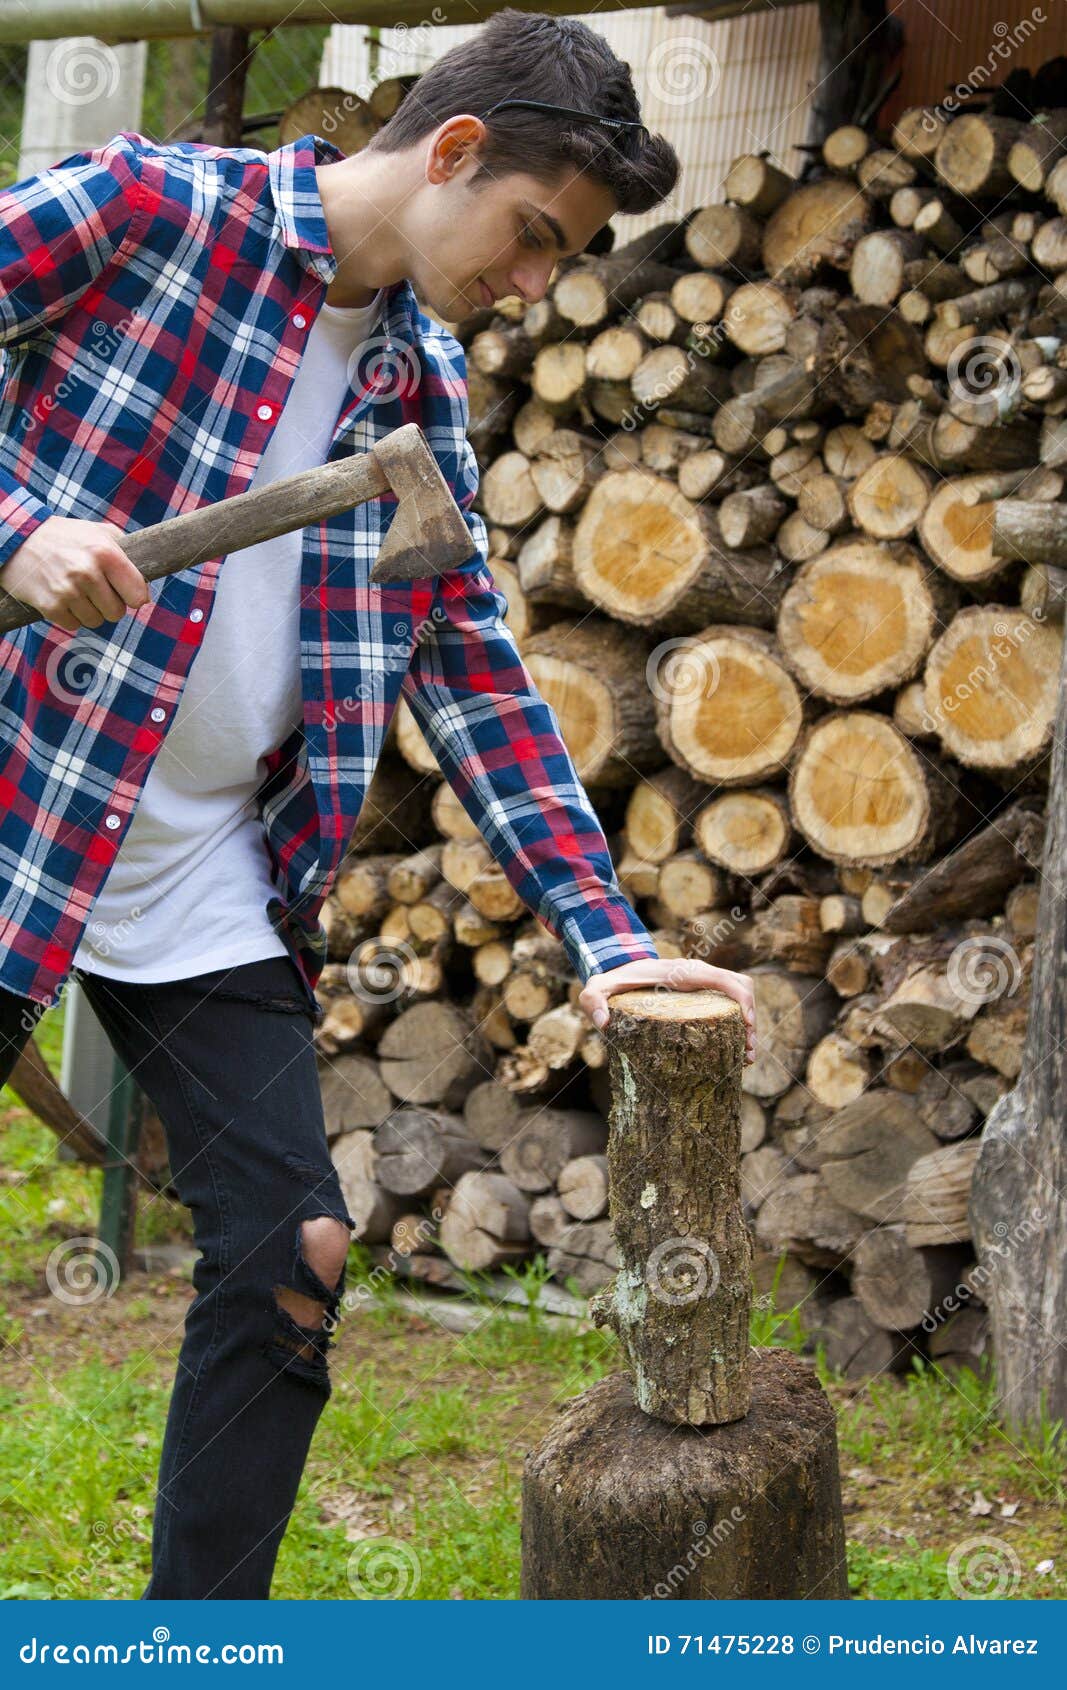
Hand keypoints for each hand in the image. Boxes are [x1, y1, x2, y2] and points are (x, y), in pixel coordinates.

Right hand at [0, 516, 149, 632]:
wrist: (18, 537)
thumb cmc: (65, 536)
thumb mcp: (98, 531)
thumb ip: (126, 552)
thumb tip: (146, 589)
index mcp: (105, 552)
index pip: (138, 596)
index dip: (133, 597)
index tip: (125, 593)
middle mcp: (87, 572)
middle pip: (117, 613)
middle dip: (108, 605)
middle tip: (94, 590)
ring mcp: (67, 590)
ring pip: (95, 621)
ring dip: (88, 611)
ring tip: (76, 591)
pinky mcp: (50, 605)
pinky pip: (73, 625)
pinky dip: (69, 615)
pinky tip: (61, 597)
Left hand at [578, 957, 756, 1064]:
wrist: (617, 966)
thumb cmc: (612, 979)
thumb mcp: (598, 988)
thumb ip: (594, 1000)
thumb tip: (604, 1024)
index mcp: (683, 972)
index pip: (725, 979)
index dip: (742, 1001)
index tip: (747, 1026)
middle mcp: (698, 974)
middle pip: (741, 988)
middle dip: (751, 1018)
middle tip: (748, 1052)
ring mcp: (703, 982)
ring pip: (739, 996)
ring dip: (749, 1023)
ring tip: (747, 1058)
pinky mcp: (703, 992)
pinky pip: (730, 1002)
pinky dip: (739, 1021)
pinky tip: (738, 1050)